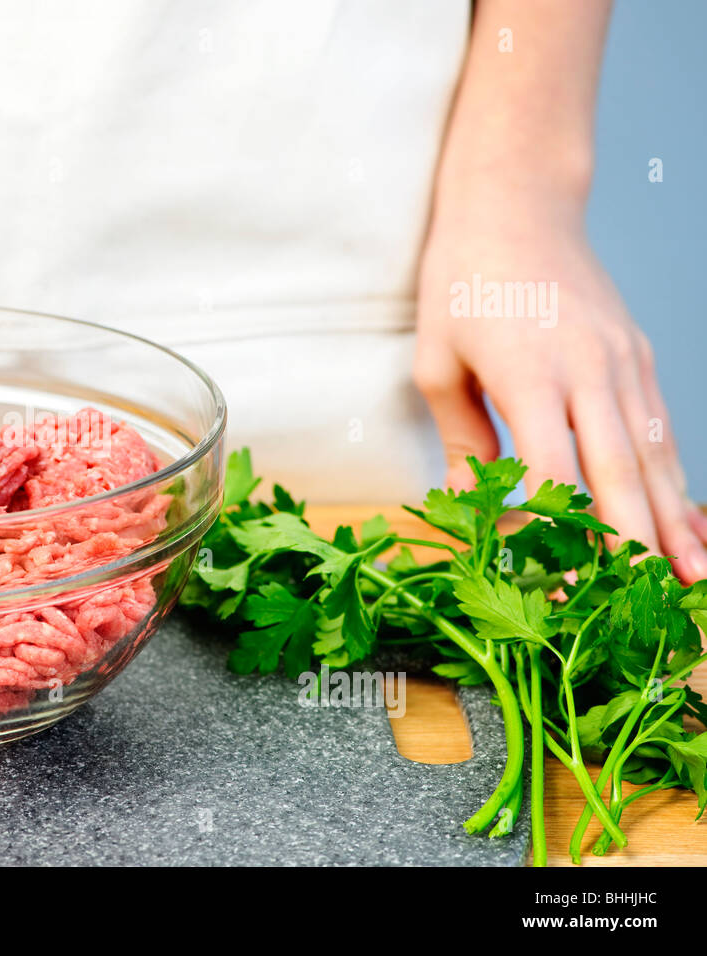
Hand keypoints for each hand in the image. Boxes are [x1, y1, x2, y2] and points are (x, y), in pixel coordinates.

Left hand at [414, 189, 706, 581]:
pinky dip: (676, 475)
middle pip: (622, 469)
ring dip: (676, 517)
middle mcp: (589, 370)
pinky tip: (687, 517)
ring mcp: (623, 360)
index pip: (555, 472)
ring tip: (695, 577)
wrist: (514, 205)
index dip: (569, 536)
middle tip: (662, 601)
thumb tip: (471, 504)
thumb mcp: (437, 360)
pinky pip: (661, 425)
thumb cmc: (460, 283)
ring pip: (656, 451)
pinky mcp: (637, 354)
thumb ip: (461, 436)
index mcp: (530, 375)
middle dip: (642, 542)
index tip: (574, 588)